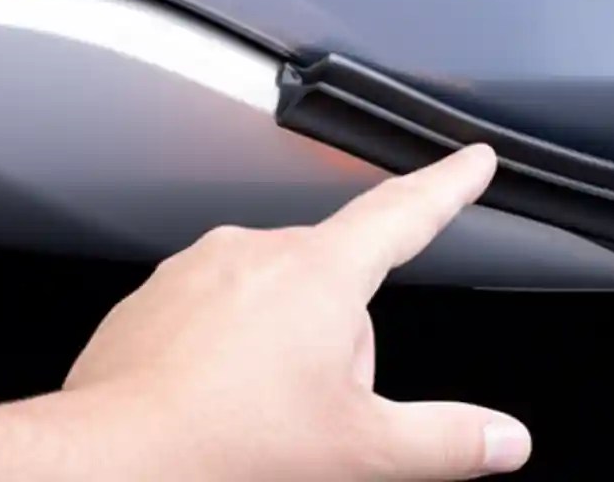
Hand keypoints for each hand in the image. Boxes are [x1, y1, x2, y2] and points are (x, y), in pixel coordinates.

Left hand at [62, 145, 530, 480]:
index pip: (404, 214)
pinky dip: (228, 348)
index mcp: (319, 276)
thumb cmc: (224, 448)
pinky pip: (218, 309)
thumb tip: (506, 440)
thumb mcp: (359, 451)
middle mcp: (257, 253)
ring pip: (276, 296)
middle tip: (317, 409)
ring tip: (258, 411)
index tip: (472, 160)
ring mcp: (199, 270)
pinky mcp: (155, 296)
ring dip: (285, 343)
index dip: (448, 185)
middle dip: (342, 338)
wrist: (107, 464)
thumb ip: (446, 440)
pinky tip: (217, 401)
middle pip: (337, 282)